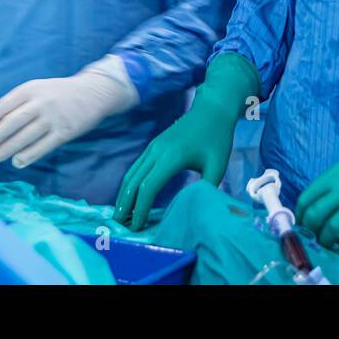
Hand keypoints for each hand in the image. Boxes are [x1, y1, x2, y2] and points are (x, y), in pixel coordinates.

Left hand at [0, 56, 136, 168]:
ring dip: (7, 149)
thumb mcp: (38, 89)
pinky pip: (43, 146)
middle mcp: (41, 102)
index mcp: (30, 89)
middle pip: (12, 123)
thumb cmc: (58, 93)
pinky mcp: (65, 131)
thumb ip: (18, 104)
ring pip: (25, 136)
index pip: (3, 106)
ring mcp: (54, 117)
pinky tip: (17, 162)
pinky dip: (28, 155)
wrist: (93, 92)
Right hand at [114, 51, 259, 230]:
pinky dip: (129, 185)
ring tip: (121, 216)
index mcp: (172, 157)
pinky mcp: (152, 147)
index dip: (140, 209)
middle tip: (121, 227)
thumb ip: (206, 187)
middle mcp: (156, 152)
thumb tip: (193, 209)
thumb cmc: (216, 139)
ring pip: (130, 175)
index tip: (137, 228)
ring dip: (123, 196)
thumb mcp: (218, 165)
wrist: (212, 110)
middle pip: (133, 182)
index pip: (148, 187)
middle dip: (125, 206)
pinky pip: (136, 168)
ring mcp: (152, 148)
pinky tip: (129, 197)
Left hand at [297, 102, 338, 256]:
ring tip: (328, 247)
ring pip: (331, 229)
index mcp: (336, 173)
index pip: (307, 196)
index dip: (300, 214)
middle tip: (313, 238)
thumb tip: (323, 201)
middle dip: (310, 231)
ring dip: (326, 242)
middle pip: (315, 215)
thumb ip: (337, 181)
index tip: (303, 224)